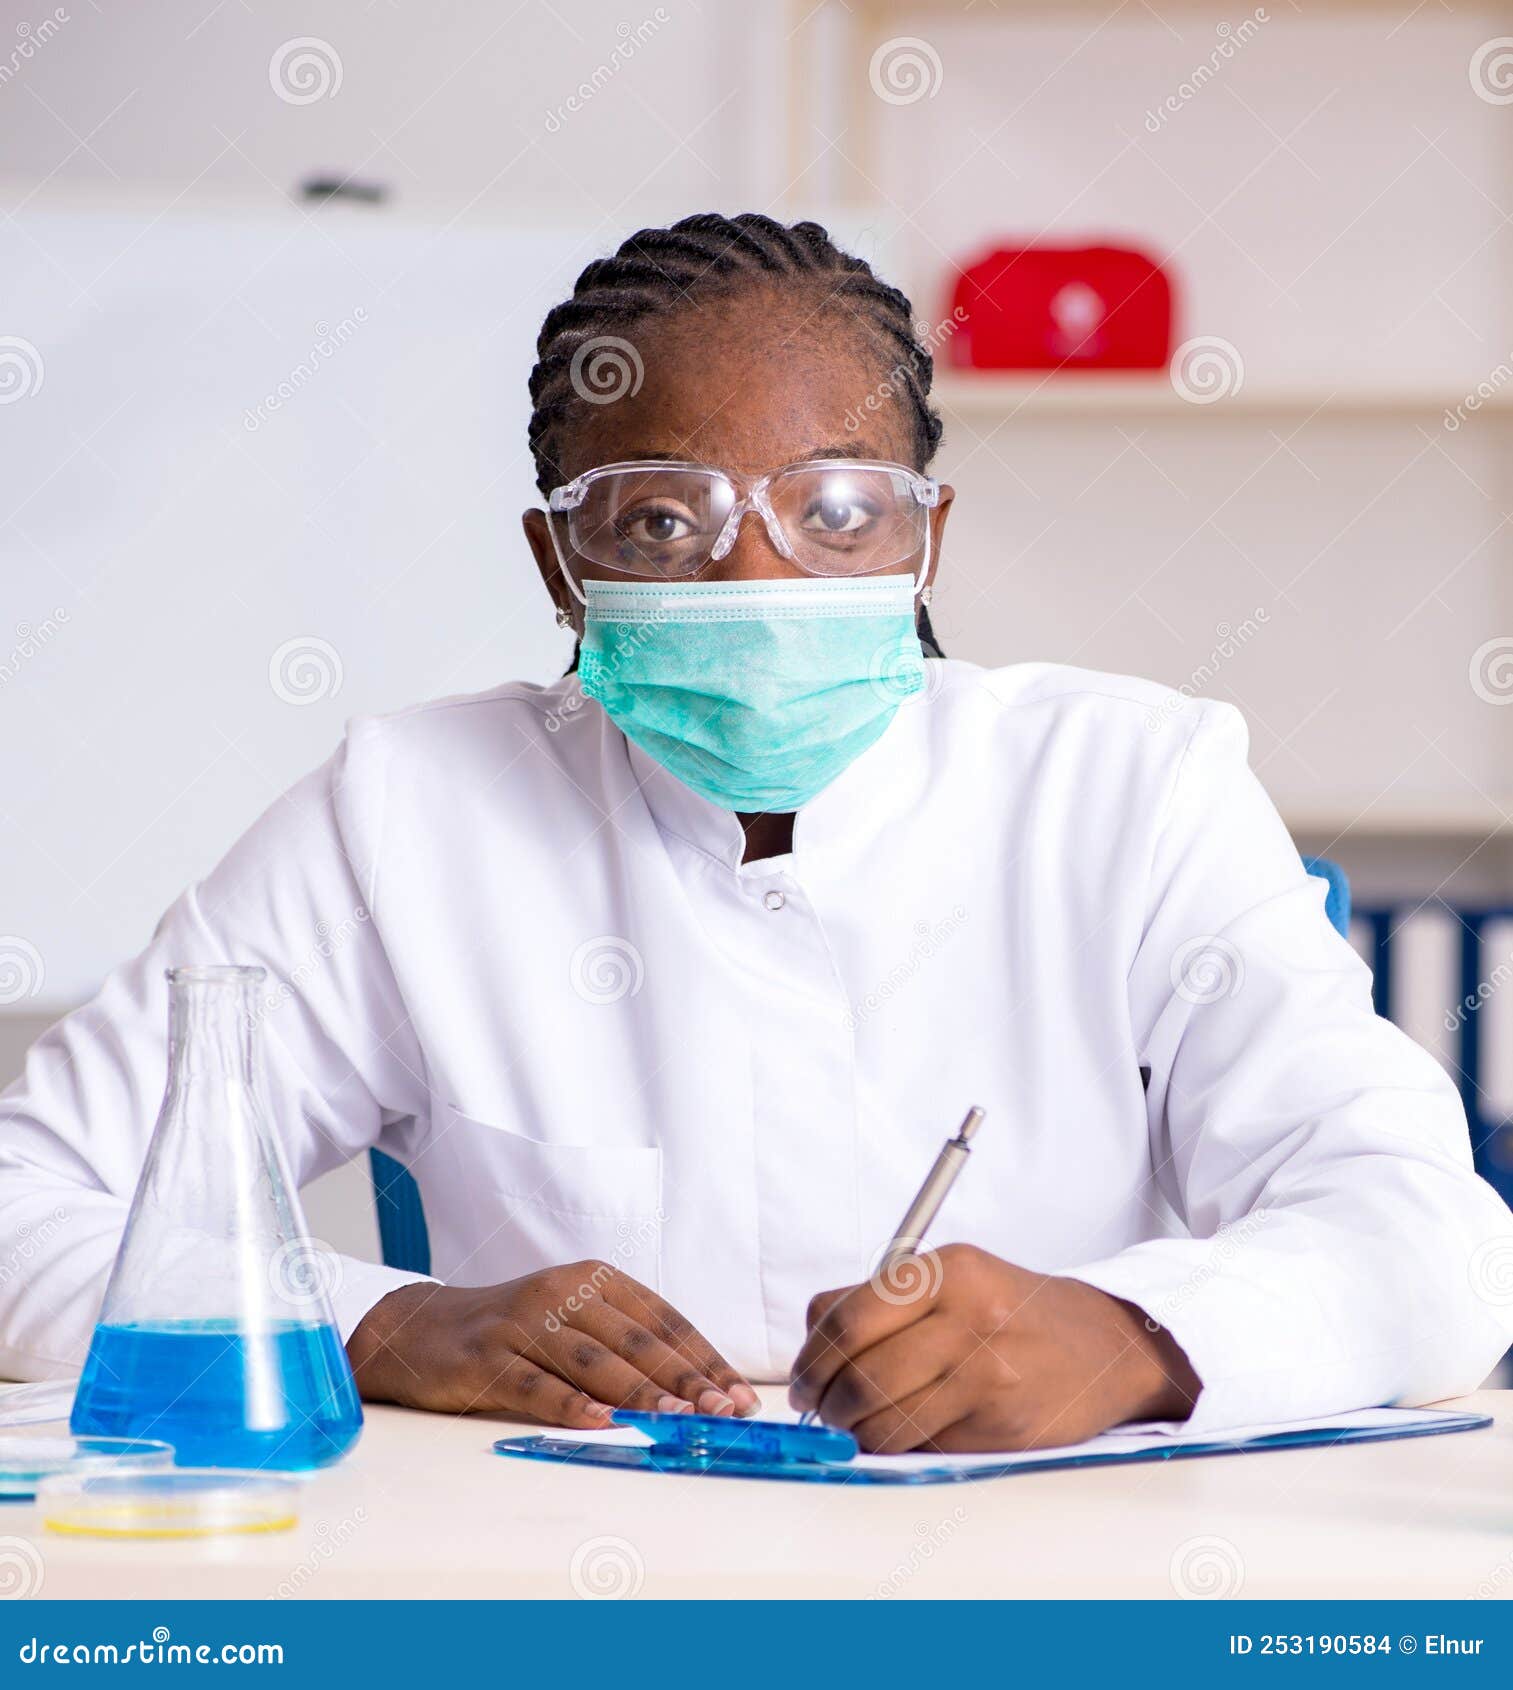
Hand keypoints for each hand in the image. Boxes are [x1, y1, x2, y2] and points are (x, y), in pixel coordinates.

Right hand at [348, 1263, 758, 1427]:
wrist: (422, 1330)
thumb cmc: (515, 1331)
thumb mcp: (574, 1320)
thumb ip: (625, 1344)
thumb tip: (697, 1389)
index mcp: (594, 1279)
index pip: (663, 1320)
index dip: (705, 1358)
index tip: (740, 1394)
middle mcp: (563, 1292)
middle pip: (636, 1339)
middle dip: (687, 1379)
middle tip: (724, 1411)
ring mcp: (524, 1322)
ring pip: (594, 1360)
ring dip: (641, 1392)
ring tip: (680, 1419)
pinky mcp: (489, 1356)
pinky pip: (537, 1383)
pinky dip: (573, 1405)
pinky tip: (603, 1423)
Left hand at [788, 1243, 1198, 1452]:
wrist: (1102, 1345)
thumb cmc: (1009, 1310)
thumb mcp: (950, 1277)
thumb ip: (878, 1298)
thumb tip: (810, 1341)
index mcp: (948, 1270)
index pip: (847, 1319)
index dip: (811, 1359)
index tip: (803, 1380)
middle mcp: (968, 1318)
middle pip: (859, 1377)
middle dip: (826, 1404)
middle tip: (819, 1410)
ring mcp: (987, 1374)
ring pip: (885, 1422)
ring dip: (857, 1434)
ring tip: (858, 1425)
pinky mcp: (1001, 1423)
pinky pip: (923, 1445)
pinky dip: (900, 1446)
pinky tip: (907, 1430)